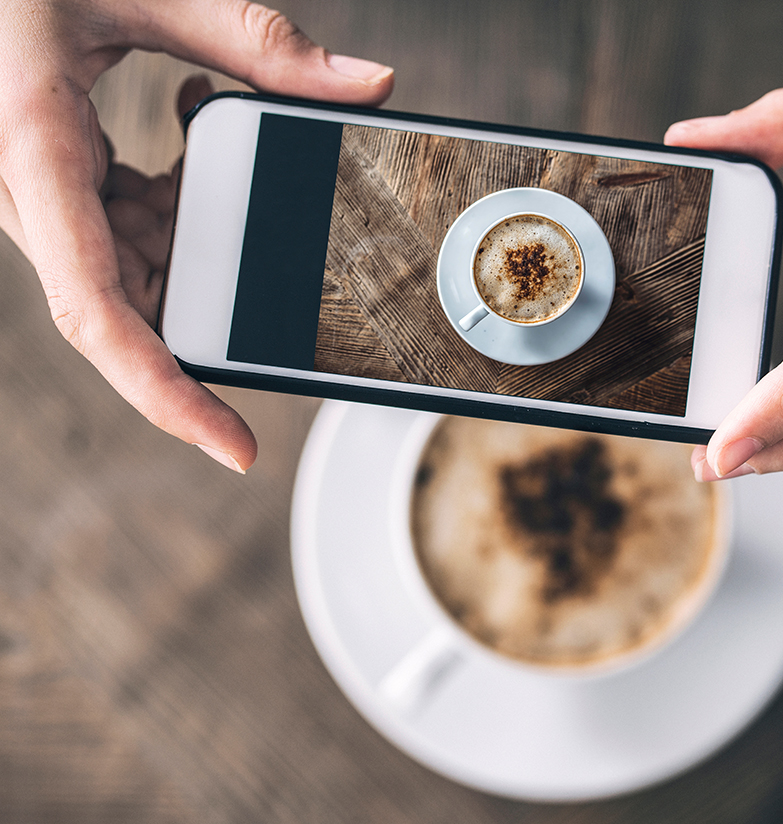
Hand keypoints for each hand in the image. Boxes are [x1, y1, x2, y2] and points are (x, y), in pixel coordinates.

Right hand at [0, 0, 393, 471]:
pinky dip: (172, 194)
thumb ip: (253, 39)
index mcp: (33, 154)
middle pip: (125, 301)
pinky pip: (121, 224)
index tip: (233, 446)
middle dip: (208, 291)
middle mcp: (28, 190)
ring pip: (131, 262)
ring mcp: (38, 190)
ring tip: (205, 131)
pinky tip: (189, 124)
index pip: (99, 313)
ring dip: (195, 225)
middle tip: (275, 264)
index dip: (166, 392)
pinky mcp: (53, 177)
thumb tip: (370, 85)